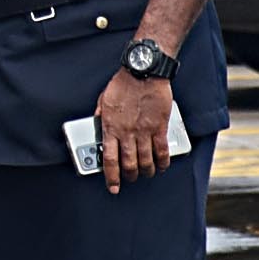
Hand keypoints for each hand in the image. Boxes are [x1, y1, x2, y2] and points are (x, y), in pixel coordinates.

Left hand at [94, 71, 172, 193]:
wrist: (143, 72)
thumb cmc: (122, 84)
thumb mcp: (103, 100)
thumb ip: (100, 116)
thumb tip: (96, 126)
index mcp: (110, 128)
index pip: (109, 160)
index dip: (112, 177)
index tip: (113, 187)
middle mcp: (127, 133)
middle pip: (129, 164)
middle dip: (130, 176)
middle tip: (130, 178)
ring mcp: (144, 131)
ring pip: (146, 161)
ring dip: (146, 171)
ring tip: (146, 173)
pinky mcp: (159, 127)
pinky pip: (162, 150)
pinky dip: (163, 162)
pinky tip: (161, 165)